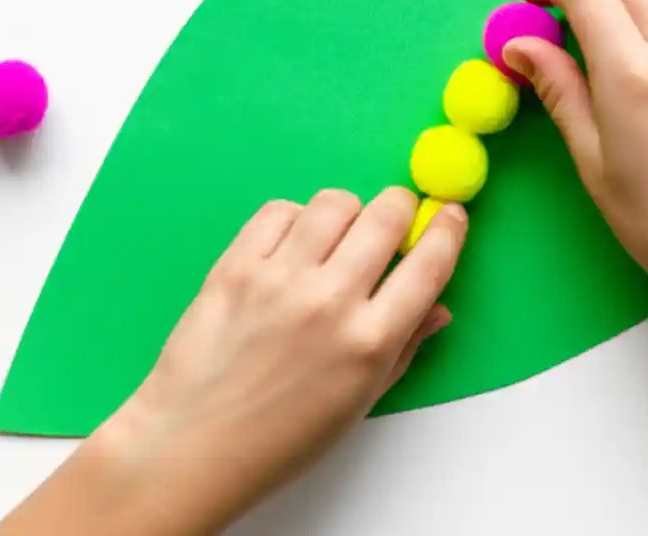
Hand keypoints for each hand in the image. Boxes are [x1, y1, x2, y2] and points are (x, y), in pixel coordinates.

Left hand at [87, 188, 464, 533]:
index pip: (429, 264)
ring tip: (336, 236)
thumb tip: (437, 307)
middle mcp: (329, 301)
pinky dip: (294, 219)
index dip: (448, 231)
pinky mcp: (234, 266)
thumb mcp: (359, 402)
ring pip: (334, 202)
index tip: (451, 216)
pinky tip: (292, 245)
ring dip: (347, 212)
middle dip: (400, 207)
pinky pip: (278, 211)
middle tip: (392, 219)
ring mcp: (279, 279)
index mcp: (369, 342)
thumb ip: (403, 348)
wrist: (195, 444)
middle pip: (385, 215)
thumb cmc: (281, 436)